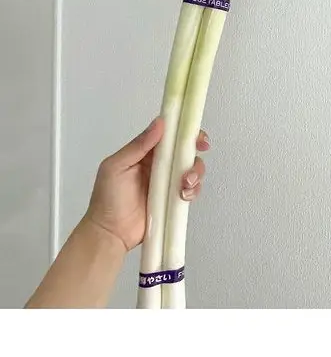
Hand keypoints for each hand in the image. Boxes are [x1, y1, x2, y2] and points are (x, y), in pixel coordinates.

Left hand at [83, 117, 209, 251]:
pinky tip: (184, 195)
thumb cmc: (107, 199)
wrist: (110, 233)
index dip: (185, 132)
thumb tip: (159, 123)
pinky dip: (194, 190)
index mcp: (145, 153)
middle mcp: (159, 165)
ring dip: (195, 173)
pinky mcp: (174, 198)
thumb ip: (138, 145)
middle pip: (185, 151)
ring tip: (185, 184)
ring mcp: (168, 182)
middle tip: (193, 162)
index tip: (196, 136)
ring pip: (192, 169)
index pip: (169, 135)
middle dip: (194, 154)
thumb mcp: (117, 166)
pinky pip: (192, 189)